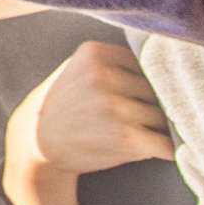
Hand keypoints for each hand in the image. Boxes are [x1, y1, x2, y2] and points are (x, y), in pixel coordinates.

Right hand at [2, 40, 173, 204]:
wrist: (35, 143)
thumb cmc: (64, 107)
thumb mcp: (77, 69)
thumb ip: (112, 62)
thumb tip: (167, 66)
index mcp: (95, 53)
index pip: (146, 65)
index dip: (144, 83)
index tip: (132, 97)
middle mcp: (105, 75)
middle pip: (158, 90)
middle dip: (152, 106)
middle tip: (135, 120)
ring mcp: (115, 105)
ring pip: (164, 116)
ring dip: (158, 129)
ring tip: (135, 135)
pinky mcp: (126, 136)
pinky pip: (168, 143)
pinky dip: (168, 150)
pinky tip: (157, 151)